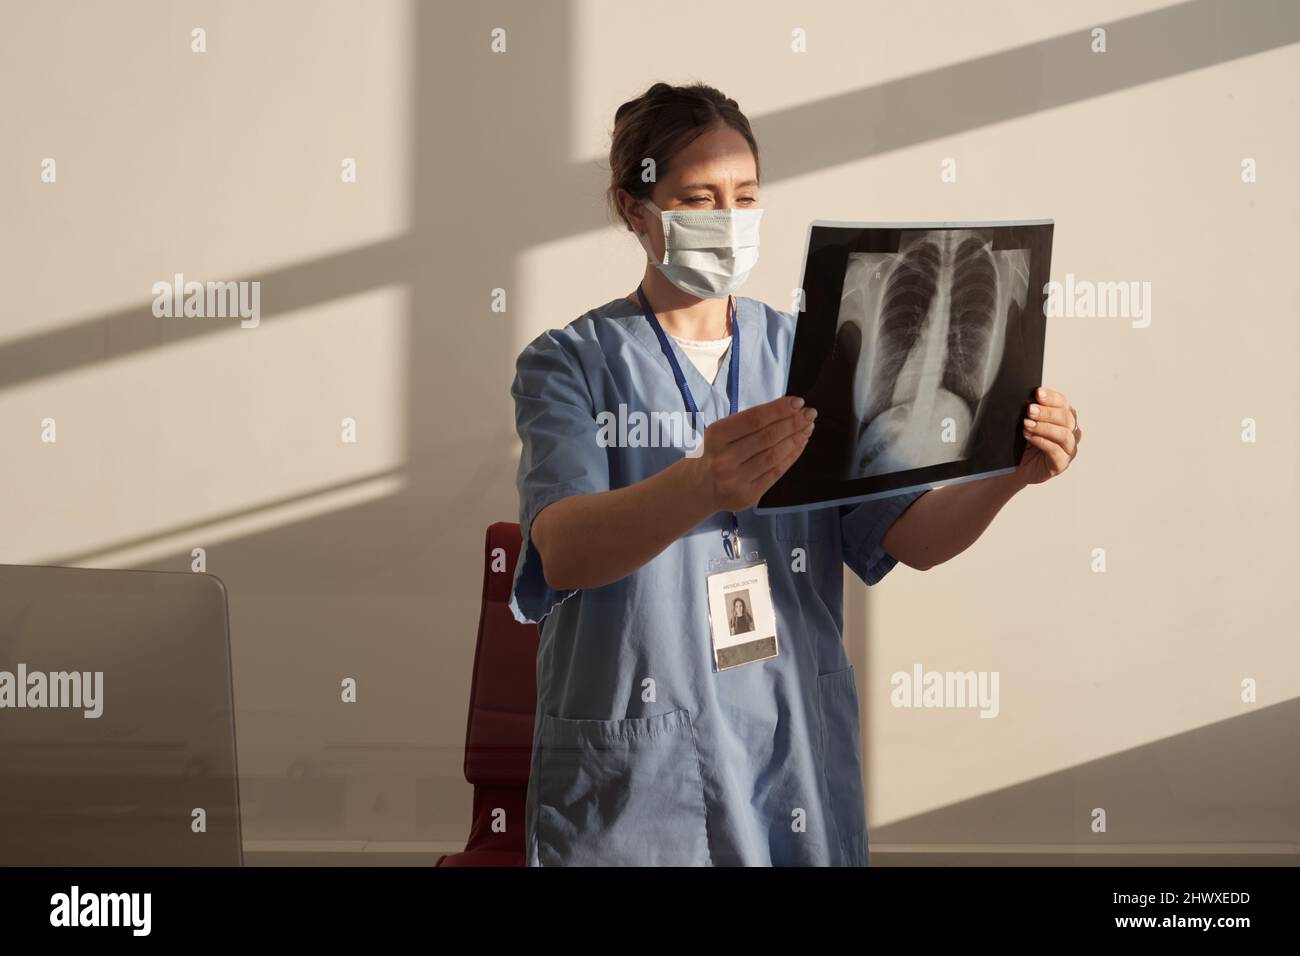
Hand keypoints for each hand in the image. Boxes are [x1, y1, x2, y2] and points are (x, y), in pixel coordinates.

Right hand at [688, 396, 816, 511]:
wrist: (699, 487)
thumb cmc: (716, 452)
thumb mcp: (722, 432)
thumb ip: (749, 422)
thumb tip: (789, 408)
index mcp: (716, 436)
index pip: (754, 419)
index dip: (778, 410)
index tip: (797, 402)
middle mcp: (724, 459)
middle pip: (767, 437)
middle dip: (793, 423)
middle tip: (810, 413)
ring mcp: (735, 480)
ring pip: (774, 456)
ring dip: (795, 439)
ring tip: (808, 427)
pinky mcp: (747, 496)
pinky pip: (776, 473)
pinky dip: (791, 457)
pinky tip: (800, 444)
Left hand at [1018, 386, 1080, 484]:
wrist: (1013, 468)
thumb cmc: (1021, 443)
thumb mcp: (1024, 423)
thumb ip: (1029, 411)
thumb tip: (1023, 397)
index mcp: (1063, 416)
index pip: (1062, 403)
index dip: (1051, 397)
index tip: (1038, 393)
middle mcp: (1070, 431)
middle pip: (1065, 418)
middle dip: (1046, 412)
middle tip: (1030, 410)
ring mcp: (1068, 448)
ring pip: (1064, 434)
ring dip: (1044, 427)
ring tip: (1027, 424)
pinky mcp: (1061, 463)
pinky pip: (1056, 451)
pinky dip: (1042, 442)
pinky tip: (1030, 437)